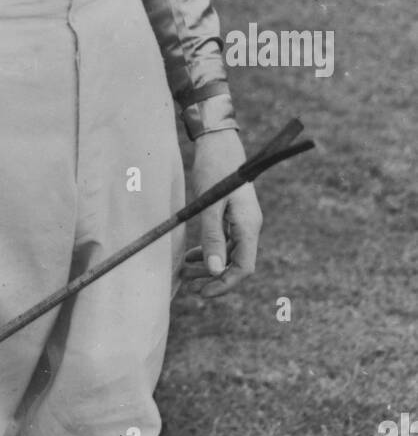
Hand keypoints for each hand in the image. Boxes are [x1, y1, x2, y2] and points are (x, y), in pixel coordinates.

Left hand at [183, 128, 262, 298]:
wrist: (219, 142)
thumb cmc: (214, 169)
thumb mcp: (209, 204)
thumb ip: (212, 237)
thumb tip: (214, 271)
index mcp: (248, 225)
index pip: (244, 267)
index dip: (225, 284)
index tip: (203, 293)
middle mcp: (249, 226)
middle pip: (236, 263)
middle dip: (213, 276)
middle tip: (188, 281)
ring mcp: (243, 221)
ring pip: (229, 253)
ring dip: (209, 264)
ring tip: (186, 270)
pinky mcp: (234, 214)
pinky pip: (225, 240)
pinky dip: (210, 249)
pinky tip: (192, 254)